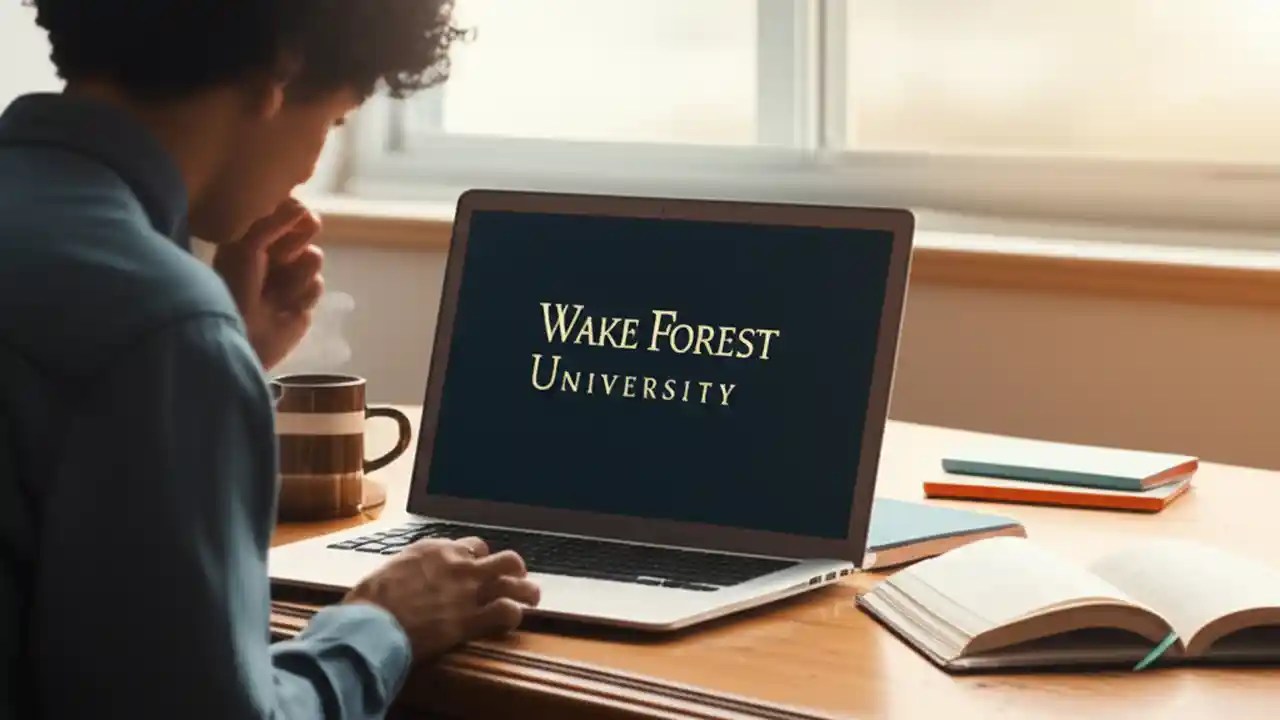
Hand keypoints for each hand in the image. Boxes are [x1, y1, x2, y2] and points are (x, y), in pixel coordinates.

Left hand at [213, 198, 324, 370]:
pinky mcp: (304, 298)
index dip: (294, 214)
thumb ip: (275, 221)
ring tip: (279, 291)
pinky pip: (318, 284)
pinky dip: (303, 295)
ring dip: (298, 274)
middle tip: (279, 258)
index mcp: (253, 235)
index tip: (293, 220)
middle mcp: (273, 252)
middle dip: (295, 244)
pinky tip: (287, 307)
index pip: (286, 210)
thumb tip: (305, 209)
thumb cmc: (237, 286)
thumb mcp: (248, 245)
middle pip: (307, 231)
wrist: (245, 334)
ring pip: (315, 258)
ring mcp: (291, 275)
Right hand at [343, 537, 540, 659]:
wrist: (369, 624)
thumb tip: (407, 577)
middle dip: (514, 568)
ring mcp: (467, 591)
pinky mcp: (469, 619)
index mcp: (435, 550)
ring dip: (526, 591)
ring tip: (532, 599)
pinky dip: (513, 615)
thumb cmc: (368, 601)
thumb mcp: (389, 571)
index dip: (480, 559)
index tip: (478, 569)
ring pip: (514, 581)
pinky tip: (511, 620)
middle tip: (515, 579)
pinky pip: (505, 611)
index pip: (473, 546)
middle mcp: (457, 565)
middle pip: (503, 558)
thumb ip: (410, 570)